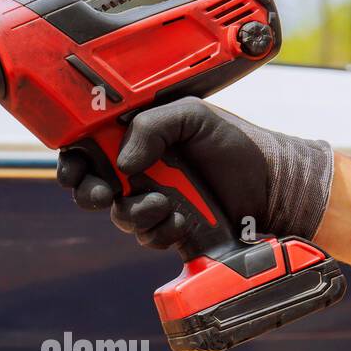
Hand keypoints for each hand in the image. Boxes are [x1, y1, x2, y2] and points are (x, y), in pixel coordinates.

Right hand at [56, 97, 333, 249]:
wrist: (279, 188)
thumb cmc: (239, 145)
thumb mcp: (195, 115)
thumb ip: (152, 125)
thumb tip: (123, 161)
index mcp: (139, 137)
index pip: (88, 146)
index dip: (72, 159)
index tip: (75, 168)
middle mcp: (140, 170)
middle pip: (91, 185)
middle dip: (89, 192)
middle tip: (105, 192)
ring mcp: (154, 201)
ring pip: (118, 214)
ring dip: (133, 212)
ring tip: (162, 204)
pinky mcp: (170, 229)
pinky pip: (146, 235)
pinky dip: (159, 230)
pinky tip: (182, 221)